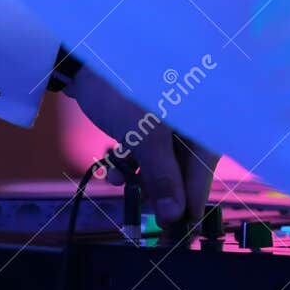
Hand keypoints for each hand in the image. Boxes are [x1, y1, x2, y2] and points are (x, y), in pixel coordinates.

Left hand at [64, 66, 218, 223]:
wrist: (83, 58)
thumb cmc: (125, 91)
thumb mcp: (145, 139)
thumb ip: (163, 178)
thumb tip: (175, 215)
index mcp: (204, 118)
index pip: (205, 169)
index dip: (193, 200)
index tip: (183, 230)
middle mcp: (194, 117)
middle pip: (185, 166)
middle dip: (160, 188)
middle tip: (143, 210)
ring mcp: (171, 117)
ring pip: (164, 159)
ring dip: (142, 176)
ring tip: (119, 180)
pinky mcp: (150, 117)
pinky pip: (149, 147)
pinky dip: (133, 160)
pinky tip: (115, 166)